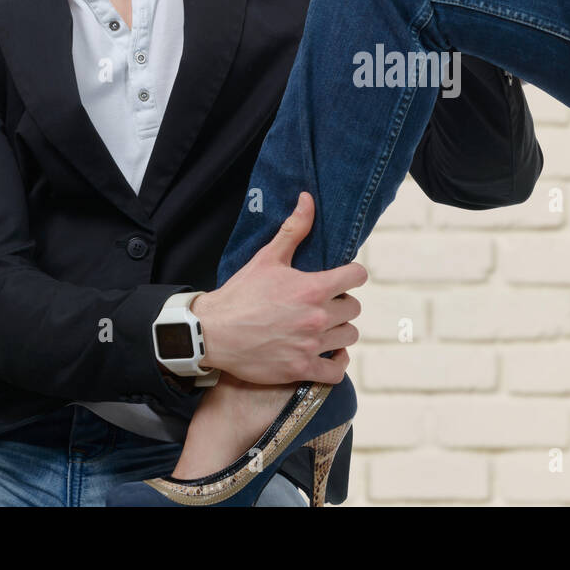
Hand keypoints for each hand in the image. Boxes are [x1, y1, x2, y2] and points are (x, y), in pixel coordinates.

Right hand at [190, 192, 364, 384]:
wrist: (213, 332)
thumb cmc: (240, 293)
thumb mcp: (267, 258)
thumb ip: (293, 229)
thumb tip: (308, 199)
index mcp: (312, 288)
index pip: (357, 276)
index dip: (352, 274)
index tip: (343, 277)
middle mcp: (317, 317)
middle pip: (354, 307)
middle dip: (342, 303)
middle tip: (323, 303)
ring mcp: (311, 345)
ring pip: (349, 336)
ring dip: (340, 330)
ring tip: (324, 327)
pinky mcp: (301, 368)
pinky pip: (337, 370)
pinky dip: (337, 362)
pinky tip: (330, 353)